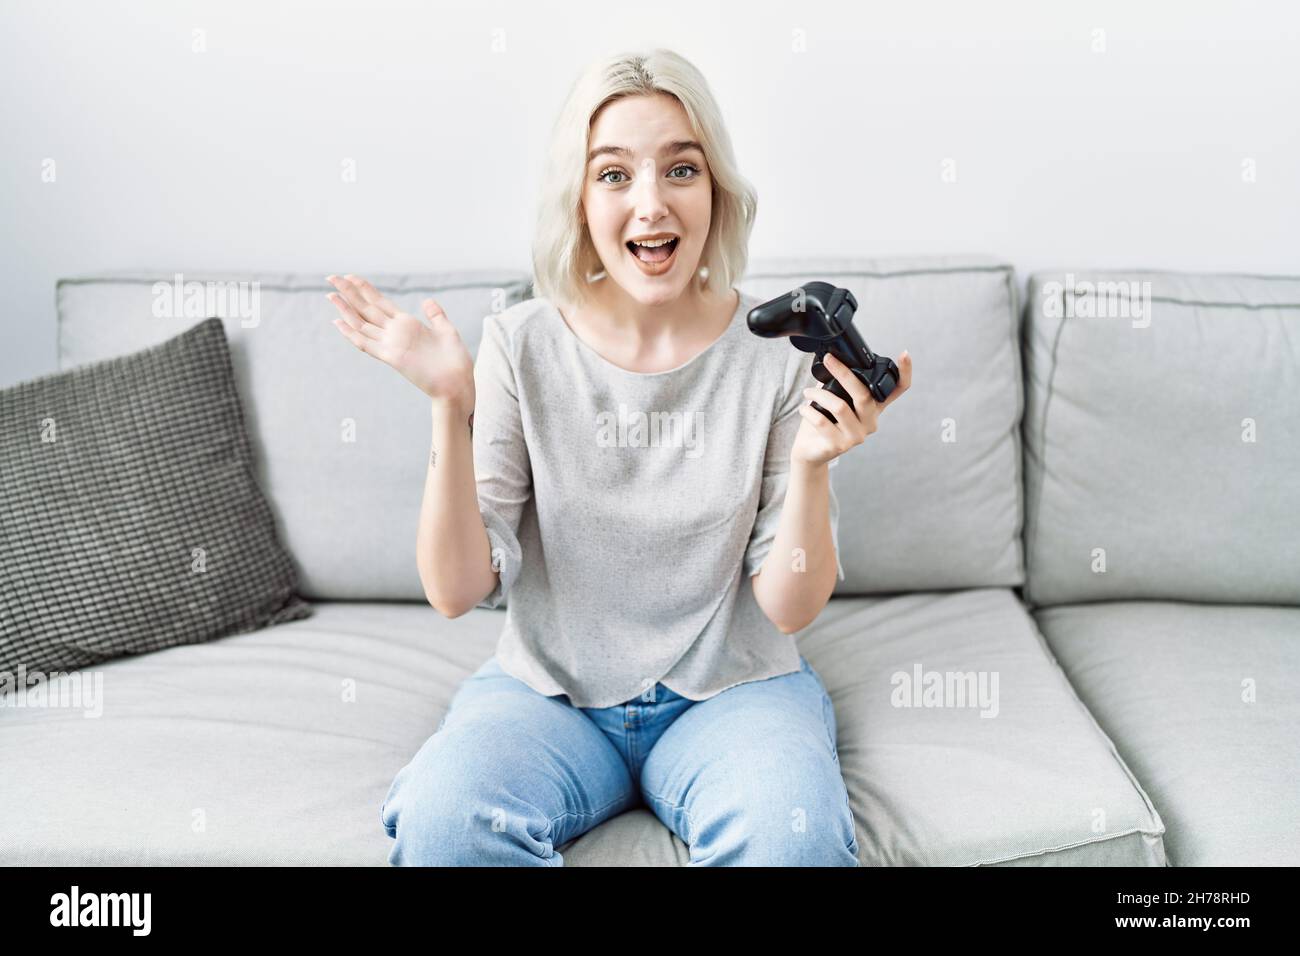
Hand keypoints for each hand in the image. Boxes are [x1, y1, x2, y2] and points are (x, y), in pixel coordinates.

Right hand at [326, 274, 474, 405]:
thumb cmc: (455, 362)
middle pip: (367, 309)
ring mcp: (392, 345)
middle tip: (331, 278)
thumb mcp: (447, 331)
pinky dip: (351, 334)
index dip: (365, 289)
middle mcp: (396, 333)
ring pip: (362, 324)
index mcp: (408, 324)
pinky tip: (338, 322)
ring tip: (330, 294)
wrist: (458, 384)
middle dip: (349, 293)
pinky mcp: (393, 357)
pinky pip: (367, 344)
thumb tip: (427, 301)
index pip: (381, 303)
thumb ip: (436, 315)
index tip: (350, 276)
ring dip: (345, 309)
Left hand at [790, 350, 912, 466]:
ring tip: (808, 392)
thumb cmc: (824, 422)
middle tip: (830, 360)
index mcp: (874, 408)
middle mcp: (870, 423)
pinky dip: (809, 411)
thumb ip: (840, 385)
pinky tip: (804, 408)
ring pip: (840, 407)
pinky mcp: (839, 446)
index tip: (905, 354)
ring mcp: (857, 436)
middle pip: (863, 394)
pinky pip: (822, 422)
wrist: (810, 451)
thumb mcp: (836, 399)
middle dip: (844, 373)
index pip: (897, 390)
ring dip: (819, 395)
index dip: (904, 373)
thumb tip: (834, 361)